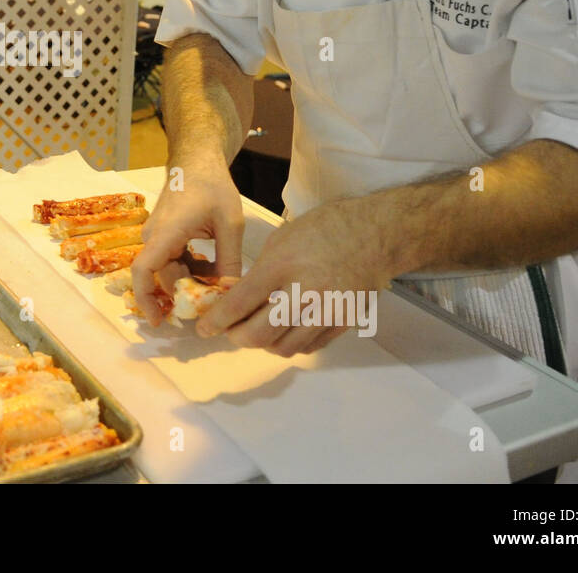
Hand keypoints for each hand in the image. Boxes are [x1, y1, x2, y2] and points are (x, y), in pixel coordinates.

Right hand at [132, 154, 245, 324]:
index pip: (144, 270)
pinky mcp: (165, 236)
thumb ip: (230, 261)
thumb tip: (230, 294)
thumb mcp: (230, 224)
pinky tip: (213, 268)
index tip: (157, 320)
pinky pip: (173, 261)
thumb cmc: (213, 187)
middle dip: (184, 294)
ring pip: (168, 270)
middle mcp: (155, 237)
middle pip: (162, 277)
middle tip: (212, 306)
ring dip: (190, 281)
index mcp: (166, 233)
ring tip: (217, 286)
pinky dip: (191, 269)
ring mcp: (158, 236)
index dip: (147, 298)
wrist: (198, 161)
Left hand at [196, 198, 393, 355]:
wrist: (373, 234)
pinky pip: (308, 347)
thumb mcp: (280, 241)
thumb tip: (236, 299)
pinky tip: (284, 329)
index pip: (240, 305)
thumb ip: (257, 273)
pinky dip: (290, 343)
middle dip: (237, 337)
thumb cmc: (323, 229)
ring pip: (284, 348)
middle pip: (260, 335)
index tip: (204, 328)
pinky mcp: (343, 323)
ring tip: (258, 328)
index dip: (216, 321)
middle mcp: (305, 294)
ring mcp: (327, 312)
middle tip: (231, 330)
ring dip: (264, 343)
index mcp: (283, 267)